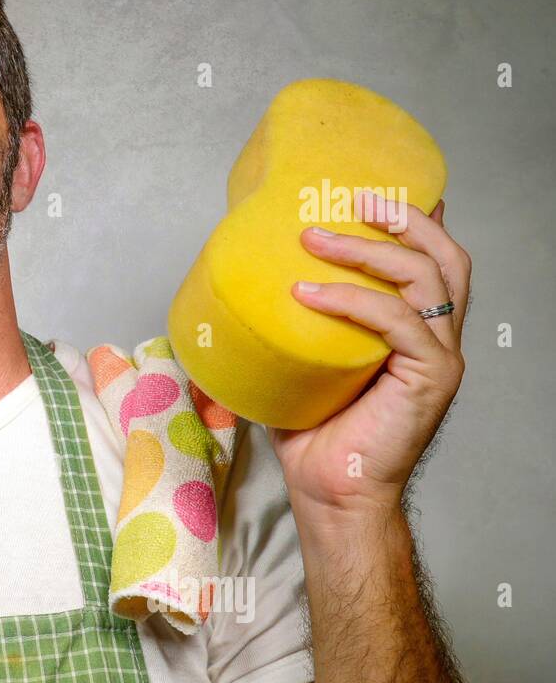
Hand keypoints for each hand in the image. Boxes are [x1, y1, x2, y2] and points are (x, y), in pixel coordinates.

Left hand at [267, 193, 470, 516]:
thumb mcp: (301, 361)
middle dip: (402, 217)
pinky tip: (307, 295)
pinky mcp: (430, 378)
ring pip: (426, 278)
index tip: (373, 190)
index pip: (433, 261)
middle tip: (350, 200)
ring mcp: (439, 357)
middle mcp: (437, 337)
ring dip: (368, 250)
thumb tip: (238, 288)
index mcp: (415, 330)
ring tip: (313, 238)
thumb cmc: (313, 431)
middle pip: (444, 256)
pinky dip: (352, 302)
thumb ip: (293, 323)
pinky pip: (397, 323)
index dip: (415, 220)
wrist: (330, 492)